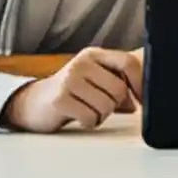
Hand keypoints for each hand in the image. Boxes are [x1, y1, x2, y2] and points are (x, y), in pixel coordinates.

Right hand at [2, 47, 142, 132]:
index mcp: (94, 54)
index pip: (127, 63)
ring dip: (101, 115)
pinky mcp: (60, 99)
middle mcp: (82, 63)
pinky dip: (89, 122)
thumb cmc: (72, 93)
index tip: (142, 100)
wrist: (33, 103)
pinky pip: (90, 118)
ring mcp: (69, 80)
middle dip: (115, 104)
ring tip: (87, 109)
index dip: (140, 83)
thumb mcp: (95, 79)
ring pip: (106, 106)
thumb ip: (118, 83)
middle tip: (100, 106)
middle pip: (119, 89)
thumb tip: (144, 97)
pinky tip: (78, 116)